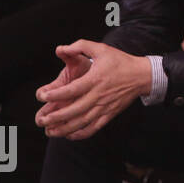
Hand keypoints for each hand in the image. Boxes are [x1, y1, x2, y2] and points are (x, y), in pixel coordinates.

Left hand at [34, 40, 150, 139]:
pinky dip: (81, 134)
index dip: (56, 95)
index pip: (72, 90)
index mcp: (95, 79)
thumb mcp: (101, 49)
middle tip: (41, 120)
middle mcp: (98, 95)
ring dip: (65, 129)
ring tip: (50, 132)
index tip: (43, 97)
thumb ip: (80, 46)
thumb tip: (61, 48)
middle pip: (75, 110)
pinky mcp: (110, 114)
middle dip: (56, 117)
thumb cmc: (120, 61)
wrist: (142, 76)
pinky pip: (94, 127)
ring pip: (82, 122)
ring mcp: (104, 107)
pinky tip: (69, 135)